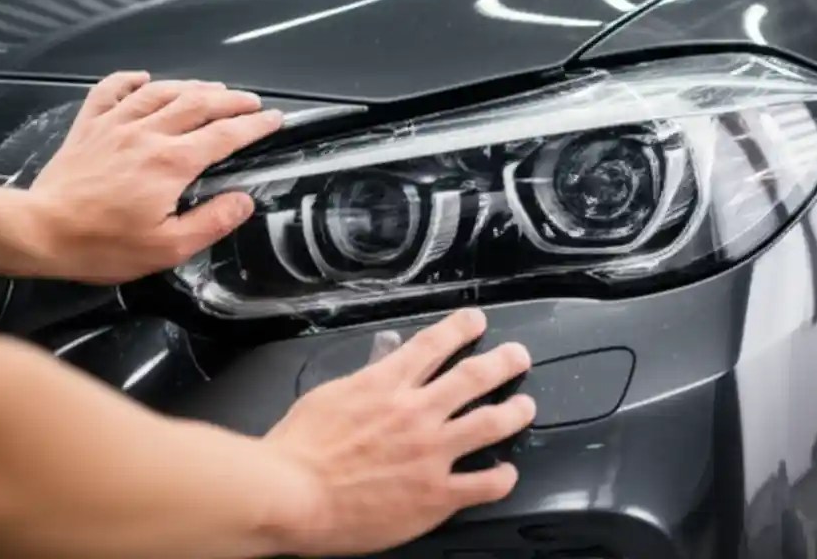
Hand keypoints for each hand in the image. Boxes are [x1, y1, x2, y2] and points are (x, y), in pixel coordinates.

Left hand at [27, 71, 282, 283]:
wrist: (39, 231)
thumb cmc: (104, 245)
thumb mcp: (168, 248)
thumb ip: (212, 221)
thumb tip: (243, 201)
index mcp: (172, 162)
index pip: (225, 134)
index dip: (255, 125)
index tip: (275, 119)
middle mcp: (148, 134)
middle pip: (198, 103)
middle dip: (231, 100)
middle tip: (251, 101)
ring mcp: (115, 125)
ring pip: (161, 92)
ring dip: (192, 86)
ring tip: (212, 89)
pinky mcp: (88, 127)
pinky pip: (111, 91)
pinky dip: (130, 81)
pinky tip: (144, 79)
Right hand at [264, 309, 535, 555]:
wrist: (290, 495)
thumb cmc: (297, 450)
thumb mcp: (328, 396)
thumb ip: (364, 380)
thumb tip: (383, 364)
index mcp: (386, 384)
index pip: (434, 345)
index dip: (461, 328)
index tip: (477, 322)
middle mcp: (417, 412)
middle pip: (474, 376)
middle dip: (503, 361)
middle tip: (518, 356)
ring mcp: (431, 453)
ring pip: (490, 423)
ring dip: (515, 412)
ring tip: (525, 406)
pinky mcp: (435, 494)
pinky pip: (484, 483)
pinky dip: (502, 477)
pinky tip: (507, 474)